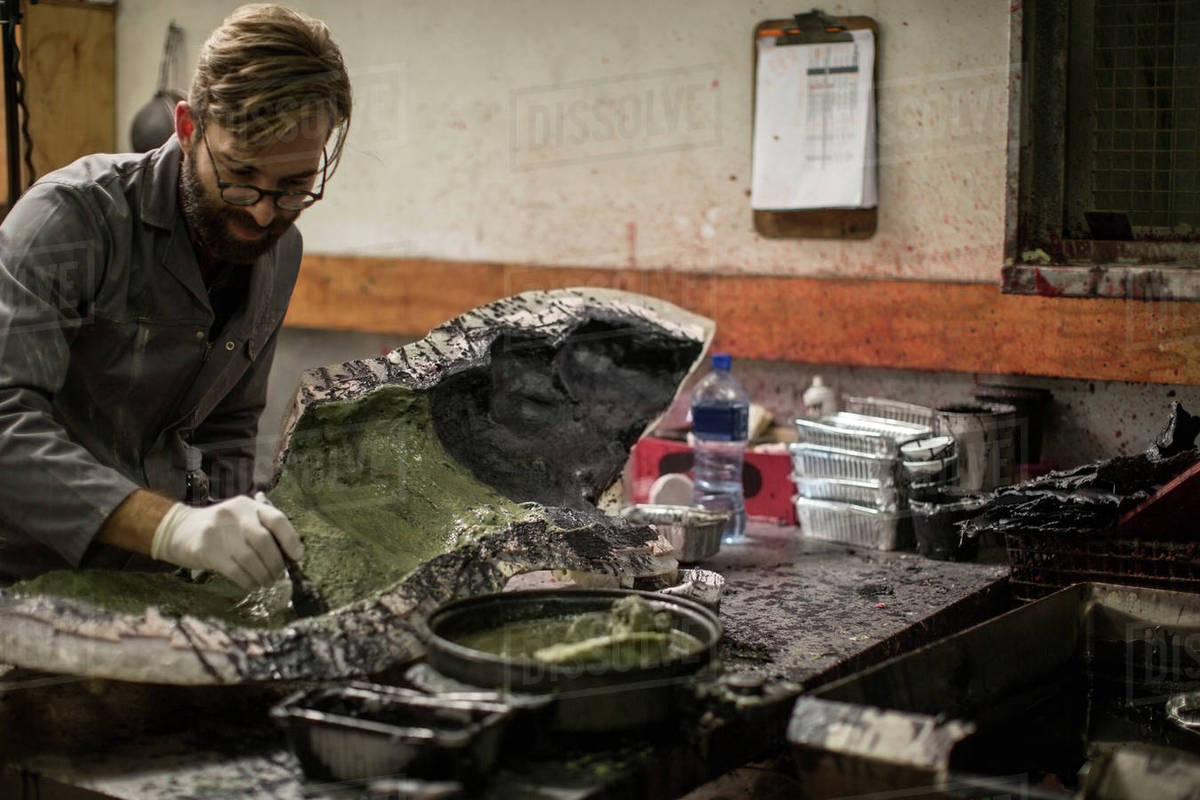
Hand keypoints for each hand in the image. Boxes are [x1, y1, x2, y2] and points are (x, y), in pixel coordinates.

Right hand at [150, 495, 303, 590]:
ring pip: (250, 558)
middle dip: (276, 563)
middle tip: (279, 577)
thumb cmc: (219, 528)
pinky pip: (235, 570)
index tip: (297, 557)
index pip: (277, 519)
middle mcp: (235, 514)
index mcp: (248, 505)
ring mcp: (219, 530)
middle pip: (264, 541)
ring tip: (267, 583)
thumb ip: (264, 528)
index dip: (291, 539)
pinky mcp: (206, 549)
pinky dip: (248, 581)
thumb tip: (293, 551)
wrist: (177, 529)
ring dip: (263, 576)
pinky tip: (252, 586)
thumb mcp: (241, 518)